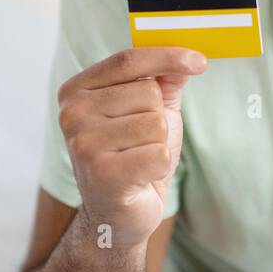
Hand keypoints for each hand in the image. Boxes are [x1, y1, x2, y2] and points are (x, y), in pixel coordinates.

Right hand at [56, 46, 206, 247]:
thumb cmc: (132, 156)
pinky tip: (140, 179)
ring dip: (158, 145)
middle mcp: (72, 114)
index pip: (128, 60)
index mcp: (76, 91)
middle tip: (138, 143)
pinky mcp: (103, 173)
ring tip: (138, 160)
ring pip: (156, 124)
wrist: (118, 214)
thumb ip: (164, 80)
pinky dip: (159, 168)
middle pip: (148, 93)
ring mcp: (84, 144)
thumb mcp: (148, 111)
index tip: (200, 61)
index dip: (167, 56)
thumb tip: (190, 58)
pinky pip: (159, 155)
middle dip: (157, 119)